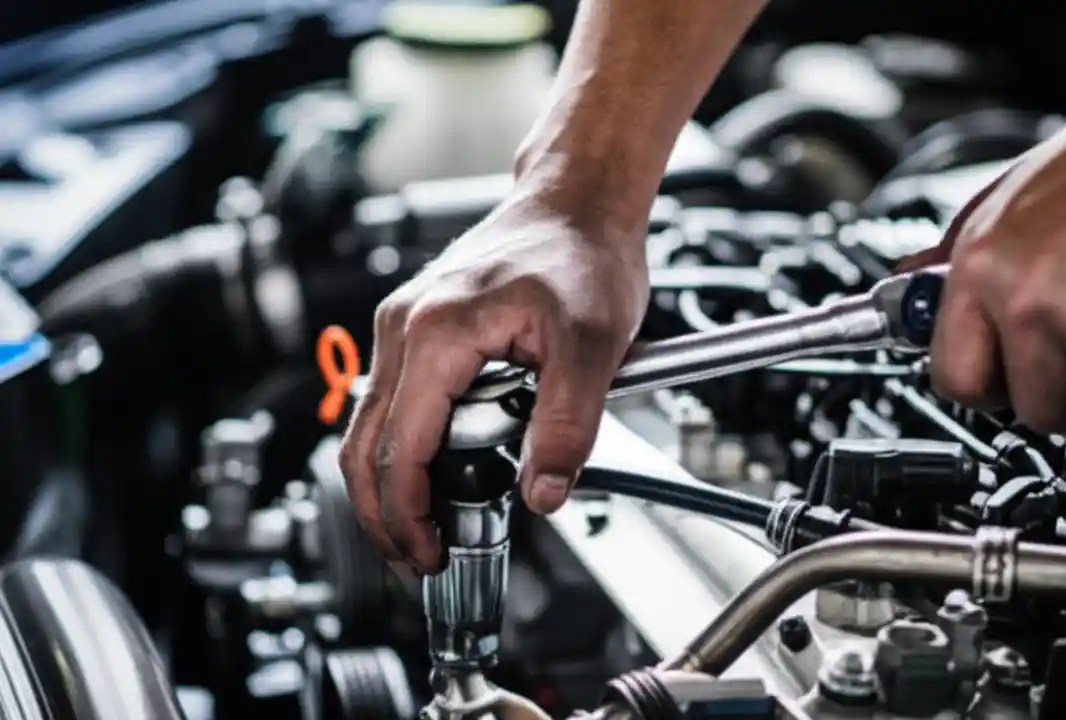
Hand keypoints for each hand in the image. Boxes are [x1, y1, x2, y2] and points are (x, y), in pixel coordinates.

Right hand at [339, 195, 648, 571]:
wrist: (576, 202)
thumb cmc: (582, 255)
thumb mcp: (593, 347)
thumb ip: (568, 426)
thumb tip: (542, 493)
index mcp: (437, 333)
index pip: (400, 449)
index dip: (409, 513)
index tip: (429, 553)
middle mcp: (404, 327)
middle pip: (363, 445)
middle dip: (383, 514)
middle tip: (415, 559)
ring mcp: (403, 325)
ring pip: (369, 426)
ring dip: (386, 485)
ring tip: (420, 530)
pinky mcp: (415, 328)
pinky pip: (390, 401)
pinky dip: (399, 449)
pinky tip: (430, 477)